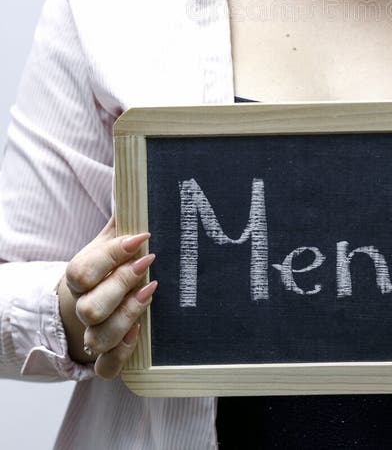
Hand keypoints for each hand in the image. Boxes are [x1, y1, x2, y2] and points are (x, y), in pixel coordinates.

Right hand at [58, 214, 156, 377]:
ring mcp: (91, 333)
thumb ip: (121, 217)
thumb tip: (129, 185)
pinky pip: (106, 367)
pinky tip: (139, 333)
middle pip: (90, 308)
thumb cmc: (109, 264)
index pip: (82, 271)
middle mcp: (82, 307)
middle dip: (121, 286)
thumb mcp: (111, 238)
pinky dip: (122, 353)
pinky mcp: (104, 356)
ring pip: (99, 337)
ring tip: (149, 294)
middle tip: (147, 265)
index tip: (143, 238)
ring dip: (127, 317)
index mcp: (81, 276)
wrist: (95, 297)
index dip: (111, 256)